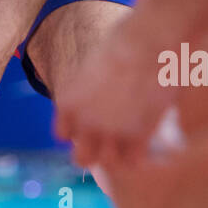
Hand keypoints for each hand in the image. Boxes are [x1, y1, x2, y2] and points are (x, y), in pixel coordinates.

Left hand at [54, 19, 182, 169]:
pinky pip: (133, 161)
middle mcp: (85, 123)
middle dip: (93, 152)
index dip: (78, 131)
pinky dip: (138, 156)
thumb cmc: (121, 43)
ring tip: (130, 141)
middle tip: (109, 141)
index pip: (63, 135)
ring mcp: (111, 133)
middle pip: (81, 159)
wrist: (145, 43)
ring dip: (118, 155)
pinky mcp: (138, 136)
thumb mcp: (93, 66)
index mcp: (68, 103)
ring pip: (108, 164)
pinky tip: (144, 142)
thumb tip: (103, 97)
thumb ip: (90, 90)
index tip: (91, 123)